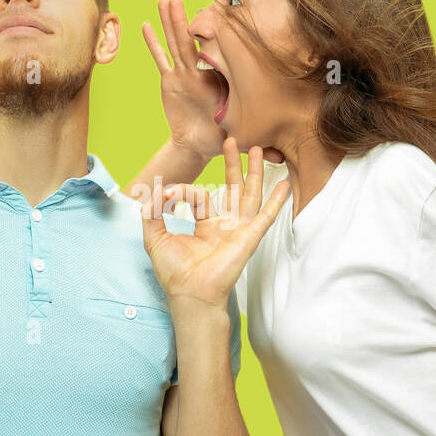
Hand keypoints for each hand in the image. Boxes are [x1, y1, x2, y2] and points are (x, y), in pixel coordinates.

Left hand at [140, 136, 290, 310]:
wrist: (190, 295)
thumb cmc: (175, 273)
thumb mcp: (155, 238)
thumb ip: (151, 213)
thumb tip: (155, 190)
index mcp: (205, 225)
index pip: (197, 195)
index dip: (180, 191)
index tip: (164, 194)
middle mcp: (225, 225)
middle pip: (232, 188)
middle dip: (233, 165)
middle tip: (233, 141)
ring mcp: (239, 230)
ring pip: (250, 195)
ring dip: (254, 172)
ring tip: (258, 150)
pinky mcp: (248, 237)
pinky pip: (265, 216)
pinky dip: (276, 200)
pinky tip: (284, 184)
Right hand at [142, 0, 283, 163]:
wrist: (199, 145)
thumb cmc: (222, 136)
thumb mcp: (241, 137)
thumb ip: (258, 145)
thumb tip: (280, 159)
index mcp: (218, 79)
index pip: (216, 51)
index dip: (215, 32)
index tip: (215, 10)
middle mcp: (201, 72)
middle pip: (192, 40)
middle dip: (186, 18)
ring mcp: (184, 74)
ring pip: (176, 43)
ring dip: (169, 22)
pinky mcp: (170, 81)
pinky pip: (160, 60)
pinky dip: (153, 43)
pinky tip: (145, 26)